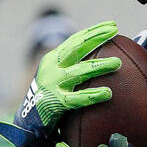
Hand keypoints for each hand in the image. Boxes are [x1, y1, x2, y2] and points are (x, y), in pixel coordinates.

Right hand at [0, 22, 121, 146]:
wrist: (29, 121)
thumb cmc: (51, 96)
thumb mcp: (59, 76)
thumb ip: (76, 67)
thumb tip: (107, 59)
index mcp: (53, 59)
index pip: (75, 40)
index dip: (93, 31)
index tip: (112, 25)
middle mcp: (52, 68)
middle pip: (76, 48)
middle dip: (95, 37)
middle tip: (114, 31)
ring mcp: (53, 84)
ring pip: (79, 71)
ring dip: (99, 66)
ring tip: (118, 63)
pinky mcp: (55, 102)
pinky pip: (77, 98)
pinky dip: (92, 95)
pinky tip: (108, 93)